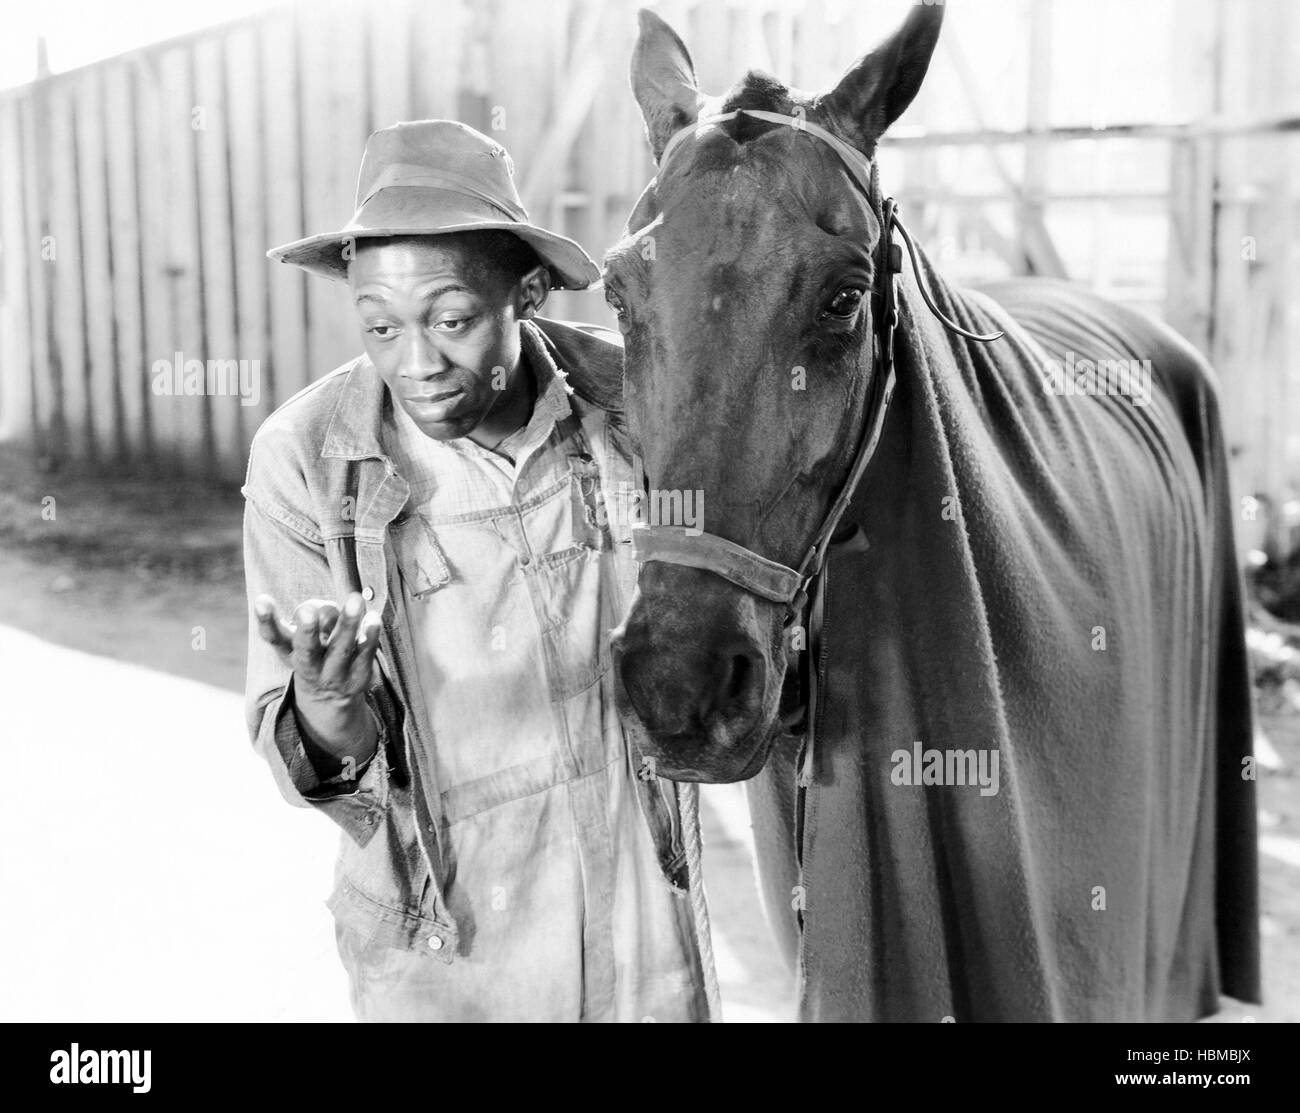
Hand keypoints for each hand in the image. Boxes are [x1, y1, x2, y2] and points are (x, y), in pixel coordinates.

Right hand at [254, 592, 380, 761]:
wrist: (330, 697)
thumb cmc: (315, 650)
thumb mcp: (302, 637)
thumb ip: (313, 614)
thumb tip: (328, 610)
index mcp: (288, 652)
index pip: (273, 636)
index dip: (266, 620)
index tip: (261, 599)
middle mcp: (309, 666)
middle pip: (306, 649)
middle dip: (307, 630)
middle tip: (306, 611)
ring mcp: (335, 673)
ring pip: (341, 649)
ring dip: (347, 625)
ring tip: (355, 600)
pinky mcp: (359, 675)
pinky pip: (366, 653)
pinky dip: (371, 636)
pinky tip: (374, 619)